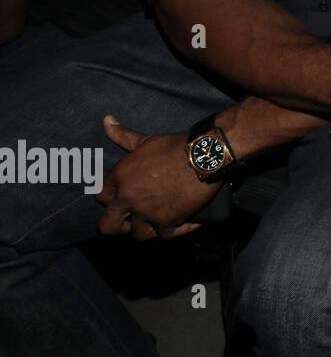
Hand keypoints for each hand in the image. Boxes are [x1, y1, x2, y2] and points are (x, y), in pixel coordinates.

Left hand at [96, 116, 214, 239]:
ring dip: (148, 228)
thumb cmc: (175, 146)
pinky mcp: (167, 221)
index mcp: (120, 177)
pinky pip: (165, 235)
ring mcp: (147, 212)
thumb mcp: (146, 140)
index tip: (119, 198)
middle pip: (108, 225)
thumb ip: (123, 135)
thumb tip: (106, 120)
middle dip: (117, 223)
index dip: (109, 198)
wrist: (204, 155)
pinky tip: (184, 222)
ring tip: (157, 220)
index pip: (100, 195)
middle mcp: (128, 198)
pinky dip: (176, 230)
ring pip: (137, 234)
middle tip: (129, 218)